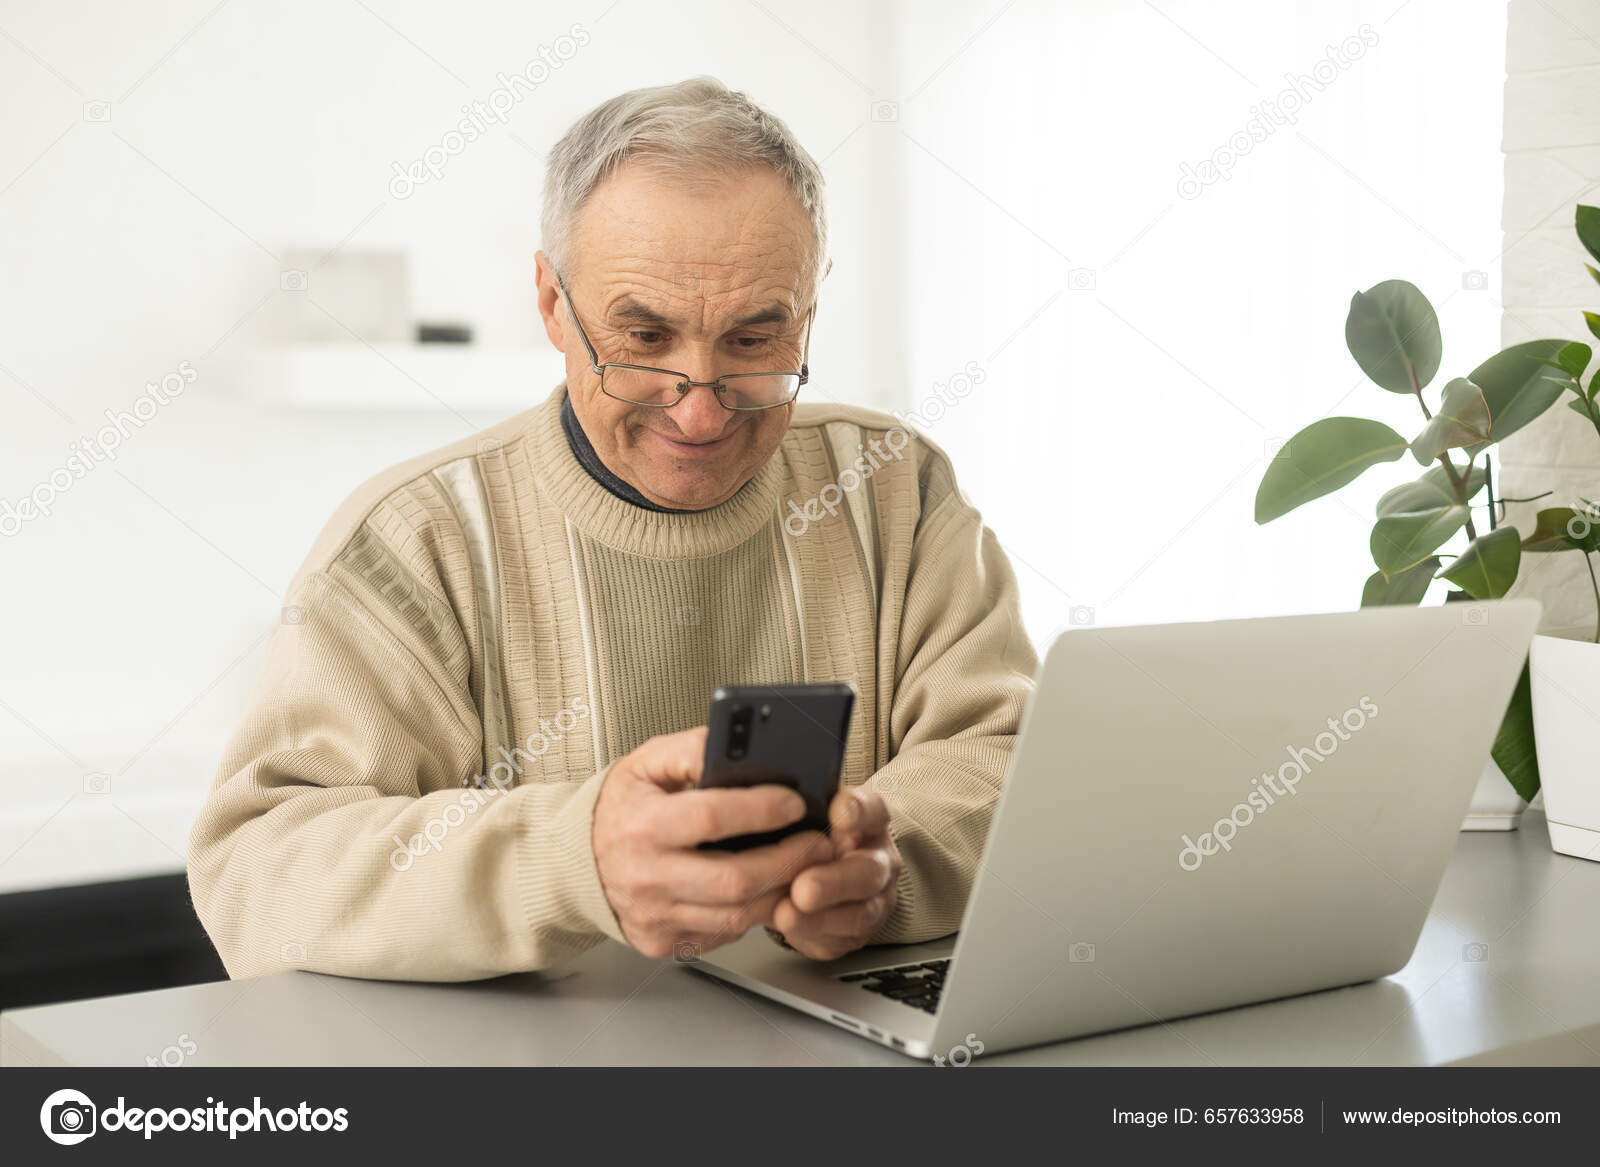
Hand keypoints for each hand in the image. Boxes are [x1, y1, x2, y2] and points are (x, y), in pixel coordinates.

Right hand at [592, 727, 833, 959]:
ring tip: (804, 866)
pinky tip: (768, 889)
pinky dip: (753, 913)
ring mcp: (654, 915)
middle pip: (732, 880)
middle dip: (787, 861)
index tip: (796, 802)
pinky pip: (723, 934)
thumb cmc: (623, 807)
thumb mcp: (648, 763)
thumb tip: (738, 747)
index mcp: (642, 824)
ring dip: (781, 892)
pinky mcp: (662, 942)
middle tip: (819, 843)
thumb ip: (692, 749)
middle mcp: (645, 876)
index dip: (760, 810)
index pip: (710, 818)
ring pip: (735, 915)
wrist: (578, 861)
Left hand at [771, 785, 901, 960]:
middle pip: (868, 872)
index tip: (838, 812)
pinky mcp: (854, 933)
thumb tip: (765, 800)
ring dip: (820, 918)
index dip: (858, 812)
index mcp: (870, 823)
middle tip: (803, 887)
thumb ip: (803, 806)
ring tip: (786, 913)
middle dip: (834, 883)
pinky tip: (788, 927)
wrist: (827, 873)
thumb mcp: (812, 812)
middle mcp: (878, 862)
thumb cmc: (815, 837)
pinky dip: (811, 936)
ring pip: (858, 915)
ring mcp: (873, 901)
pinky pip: (838, 941)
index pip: (873, 811)